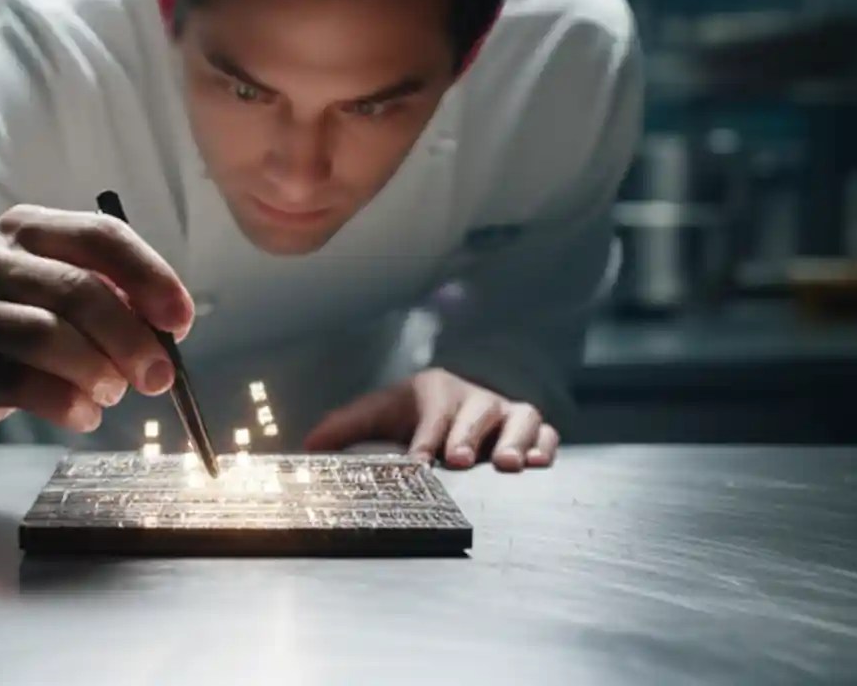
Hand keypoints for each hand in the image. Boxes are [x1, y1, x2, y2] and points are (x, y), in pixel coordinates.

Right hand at [0, 204, 193, 444]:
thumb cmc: (15, 333)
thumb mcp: (63, 302)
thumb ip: (113, 302)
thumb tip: (168, 328)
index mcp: (28, 229)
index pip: (100, 235)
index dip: (150, 277)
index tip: (180, 321)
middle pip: (78, 289)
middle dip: (131, 338)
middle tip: (159, 377)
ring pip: (47, 334)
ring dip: (97, 370)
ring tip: (113, 393)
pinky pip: (19, 383)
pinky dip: (67, 403)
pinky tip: (84, 415)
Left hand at [303, 369, 558, 471]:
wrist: (450, 413)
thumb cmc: (411, 416)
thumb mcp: (378, 416)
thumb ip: (344, 428)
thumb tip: (308, 443)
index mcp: (436, 390)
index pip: (433, 412)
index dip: (426, 437)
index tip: (418, 461)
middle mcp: (475, 399)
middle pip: (477, 411)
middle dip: (467, 436)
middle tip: (458, 460)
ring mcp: (507, 414)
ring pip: (521, 417)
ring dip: (515, 439)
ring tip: (507, 465)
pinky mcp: (532, 432)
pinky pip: (548, 434)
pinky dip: (546, 447)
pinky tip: (539, 466)